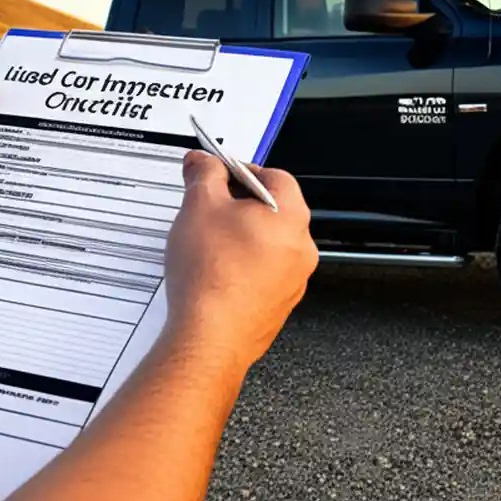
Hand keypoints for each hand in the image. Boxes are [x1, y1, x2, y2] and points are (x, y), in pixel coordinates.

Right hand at [162, 151, 317, 370]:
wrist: (209, 337)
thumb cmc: (212, 275)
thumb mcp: (199, 206)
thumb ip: (203, 176)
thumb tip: (202, 163)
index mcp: (291, 218)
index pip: (275, 176)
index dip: (242, 169)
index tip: (217, 173)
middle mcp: (301, 249)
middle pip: (273, 211)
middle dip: (238, 204)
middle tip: (208, 205)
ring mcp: (292, 281)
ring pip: (266, 245)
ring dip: (239, 237)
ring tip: (206, 242)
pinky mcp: (277, 305)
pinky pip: (260, 274)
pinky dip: (240, 267)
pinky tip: (213, 272)